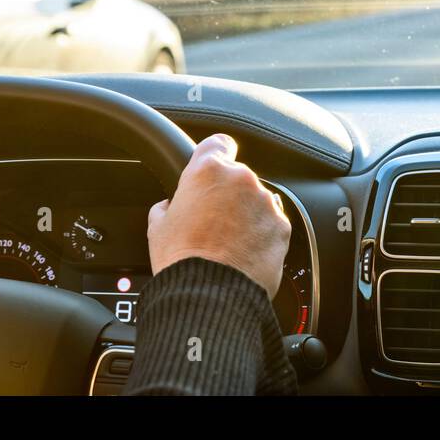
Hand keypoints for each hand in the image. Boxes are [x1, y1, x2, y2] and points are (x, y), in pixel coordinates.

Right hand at [146, 134, 290, 298]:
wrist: (209, 297)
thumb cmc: (181, 261)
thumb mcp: (158, 227)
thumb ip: (167, 206)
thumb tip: (169, 207)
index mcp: (208, 170)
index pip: (218, 143)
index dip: (215, 154)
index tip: (213, 166)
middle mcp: (241, 179)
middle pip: (238, 177)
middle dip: (228, 194)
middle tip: (213, 221)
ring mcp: (265, 203)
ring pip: (257, 200)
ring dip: (247, 214)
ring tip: (228, 243)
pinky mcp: (282, 227)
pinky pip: (271, 223)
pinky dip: (262, 234)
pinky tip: (244, 253)